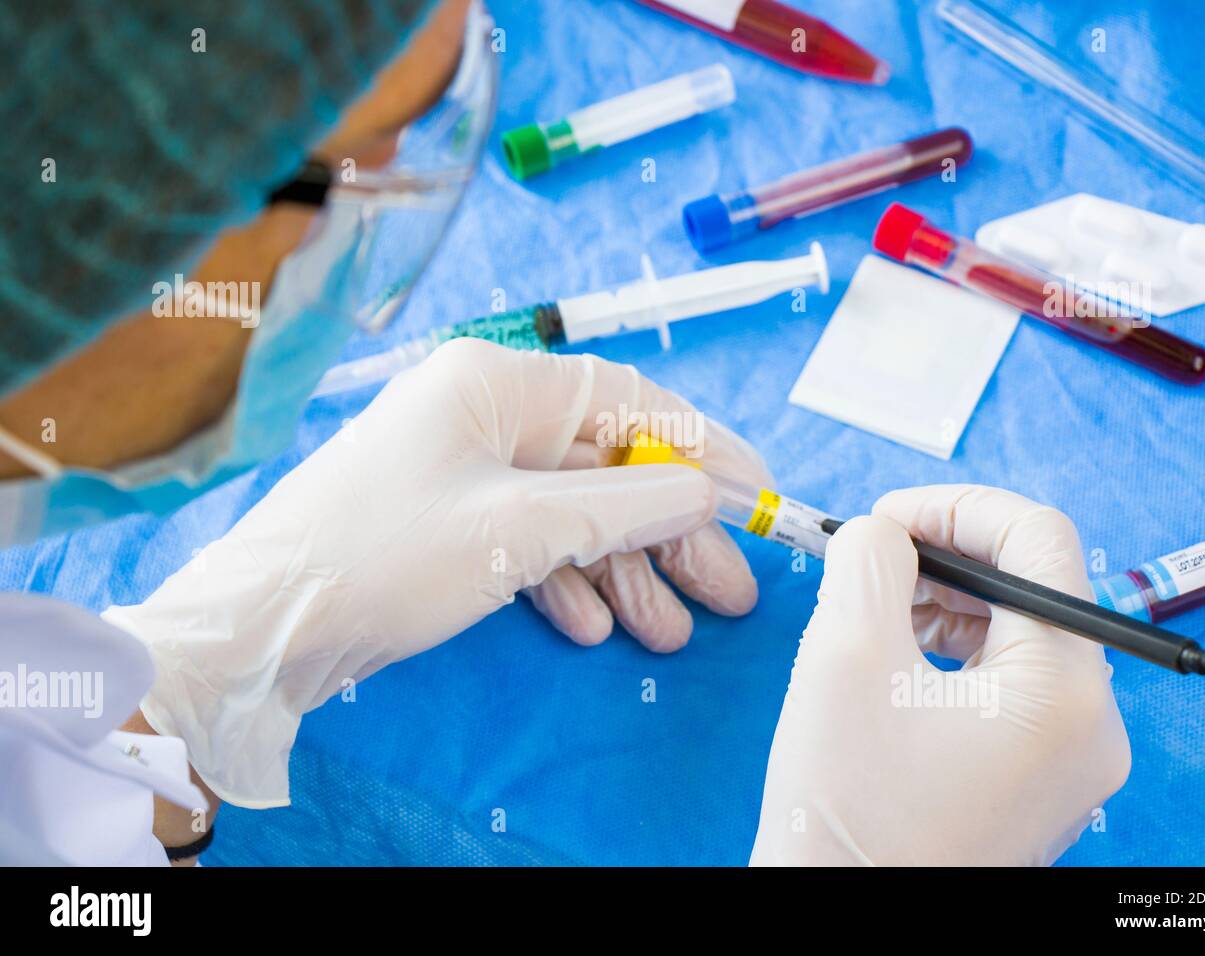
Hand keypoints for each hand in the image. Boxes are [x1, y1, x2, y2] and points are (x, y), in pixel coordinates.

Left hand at [104, 339, 769, 806]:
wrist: (262, 632)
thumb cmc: (389, 555)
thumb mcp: (519, 530)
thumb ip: (623, 507)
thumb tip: (704, 494)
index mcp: (495, 382)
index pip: (626, 398)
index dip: (700, 448)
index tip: (755, 498)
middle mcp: (481, 416)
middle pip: (605, 464)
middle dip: (666, 532)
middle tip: (728, 592)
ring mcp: (462, 473)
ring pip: (570, 513)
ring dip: (623, 571)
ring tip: (670, 632)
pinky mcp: (446, 527)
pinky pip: (527, 543)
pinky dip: (564, 582)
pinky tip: (593, 627)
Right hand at [749, 484, 1130, 865]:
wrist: (840, 920)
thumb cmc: (844, 810)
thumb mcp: (843, 656)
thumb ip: (870, 560)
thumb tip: (887, 529)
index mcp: (1062, 690)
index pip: (1039, 540)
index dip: (956, 507)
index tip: (886, 517)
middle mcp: (1091, 723)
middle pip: (1034, 587)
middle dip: (946, 555)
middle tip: (872, 556)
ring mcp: (1071, 756)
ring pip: (1020, 633)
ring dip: (948, 600)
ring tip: (876, 608)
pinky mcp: (1041, 776)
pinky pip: (1011, 682)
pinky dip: (956, 649)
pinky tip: (898, 653)